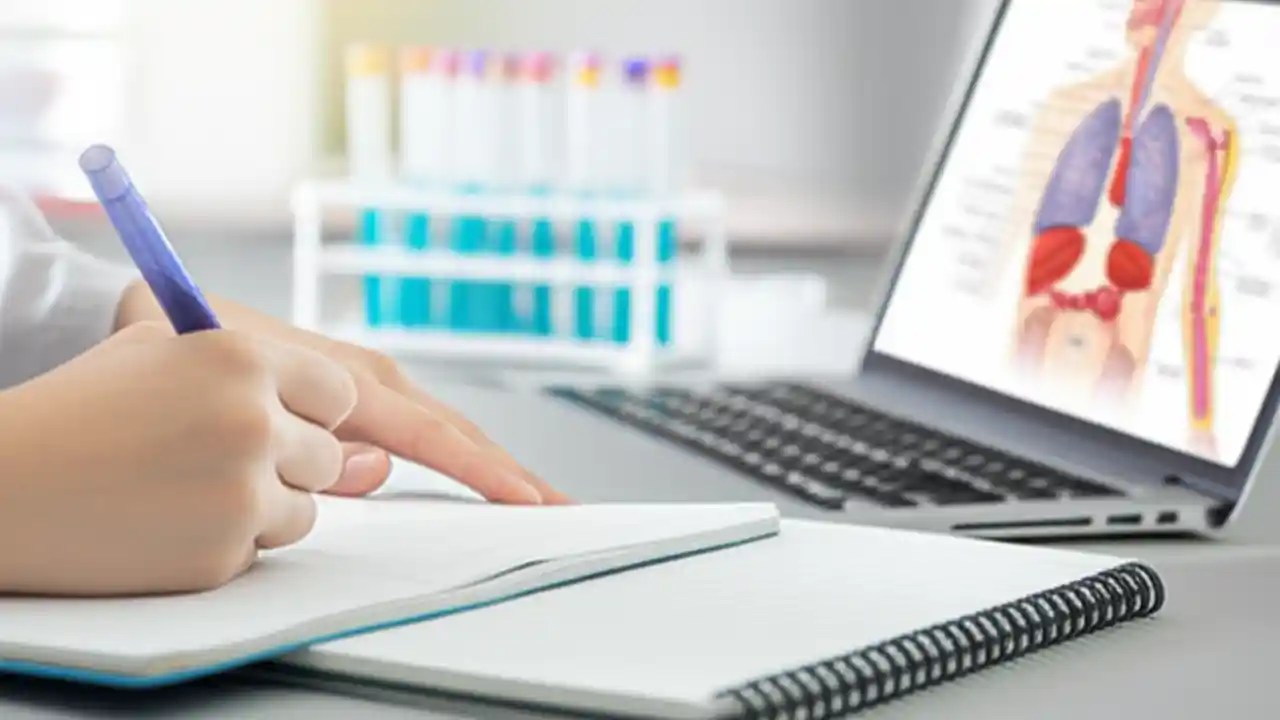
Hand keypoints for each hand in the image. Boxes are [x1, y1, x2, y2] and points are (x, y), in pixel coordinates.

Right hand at [0, 322, 357, 594]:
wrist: (6, 485)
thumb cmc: (80, 408)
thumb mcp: (160, 350)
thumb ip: (251, 366)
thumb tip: (342, 415)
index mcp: (243, 359)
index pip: (339, 394)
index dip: (312, 412)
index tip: (285, 421)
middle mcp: (254, 422)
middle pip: (328, 456)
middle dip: (288, 462)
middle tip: (223, 461)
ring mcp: (241, 493)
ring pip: (304, 508)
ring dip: (264, 506)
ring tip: (189, 489)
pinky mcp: (222, 554)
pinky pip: (260, 550)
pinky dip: (225, 542)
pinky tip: (167, 521)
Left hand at [116, 281, 568, 504]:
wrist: (157, 315)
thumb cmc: (195, 359)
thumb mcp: (246, 397)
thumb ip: (310, 437)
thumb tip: (380, 469)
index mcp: (352, 381)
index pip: (436, 438)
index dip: (485, 473)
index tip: (530, 502)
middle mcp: (371, 379)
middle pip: (458, 433)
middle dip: (511, 473)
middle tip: (564, 509)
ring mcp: (367, 382)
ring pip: (444, 430)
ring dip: (491, 464)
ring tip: (535, 496)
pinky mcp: (357, 390)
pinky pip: (420, 428)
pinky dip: (457, 453)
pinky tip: (478, 474)